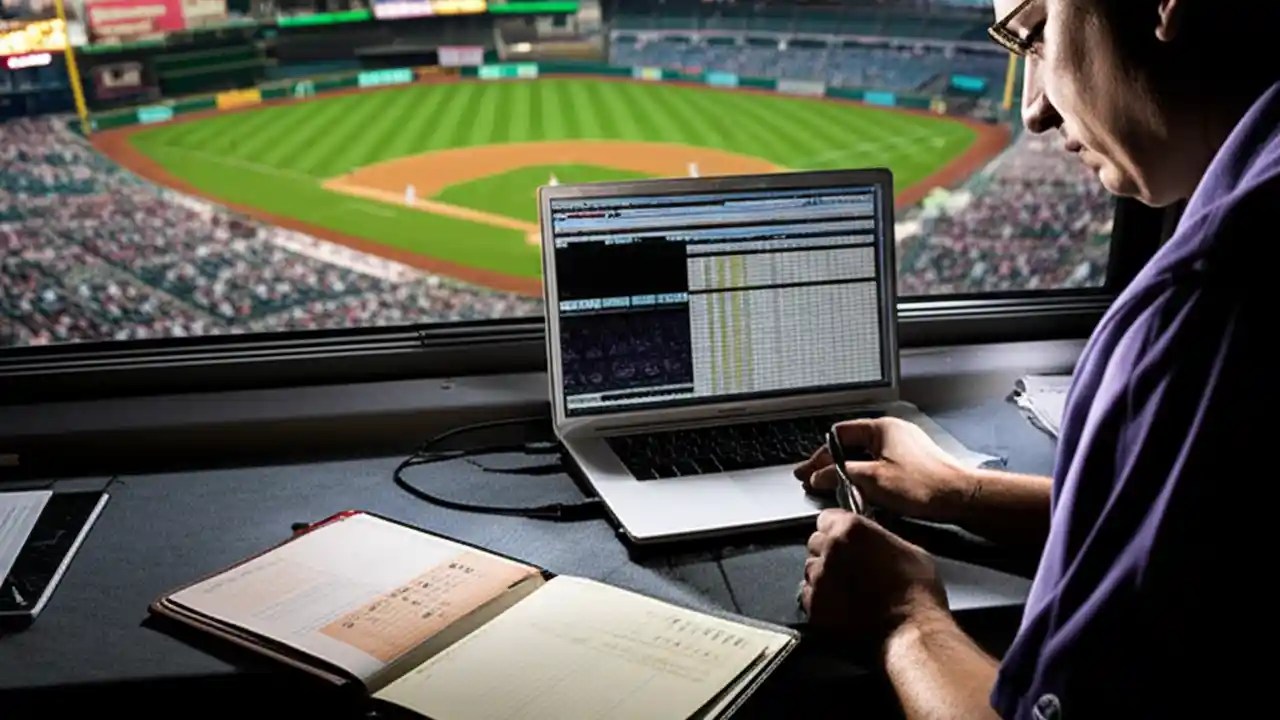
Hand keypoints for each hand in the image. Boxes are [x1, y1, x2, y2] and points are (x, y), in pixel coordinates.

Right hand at [795, 417, 974, 522]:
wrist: (960, 497)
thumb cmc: (921, 486)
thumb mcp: (872, 480)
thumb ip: (839, 474)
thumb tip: (816, 476)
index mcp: (881, 428)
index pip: (838, 435)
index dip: (820, 455)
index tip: (808, 472)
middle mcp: (892, 432)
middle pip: (851, 445)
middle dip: (831, 465)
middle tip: (815, 481)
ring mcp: (903, 446)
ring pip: (866, 457)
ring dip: (849, 473)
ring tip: (835, 490)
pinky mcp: (912, 462)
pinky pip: (880, 466)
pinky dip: (867, 477)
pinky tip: (861, 493)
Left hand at [801, 509, 948, 644]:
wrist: (911, 630)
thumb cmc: (916, 592)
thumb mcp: (907, 549)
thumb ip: (879, 538)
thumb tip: (872, 541)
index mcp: (851, 529)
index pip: (826, 518)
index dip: (836, 528)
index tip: (844, 537)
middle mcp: (830, 550)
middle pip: (815, 543)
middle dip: (829, 551)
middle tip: (849, 565)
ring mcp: (819, 578)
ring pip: (810, 569)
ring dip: (823, 576)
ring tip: (847, 589)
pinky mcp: (814, 606)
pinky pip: (808, 596)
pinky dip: (820, 599)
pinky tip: (841, 605)